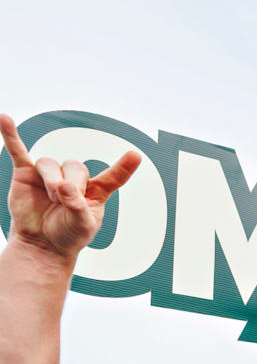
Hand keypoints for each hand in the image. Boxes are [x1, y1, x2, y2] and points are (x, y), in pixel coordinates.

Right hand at [1, 115, 141, 258]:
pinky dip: (11, 136)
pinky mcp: (26, 175)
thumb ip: (77, 206)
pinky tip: (5, 119)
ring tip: (52, 198)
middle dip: (70, 184)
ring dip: (51, 179)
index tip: (135, 156)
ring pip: (51, 163)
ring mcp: (50, 175)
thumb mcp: (82, 226)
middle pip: (75, 166)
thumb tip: (64, 186)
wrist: (41, 244)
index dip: (124, 167)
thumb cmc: (67, 236)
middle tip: (64, 201)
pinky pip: (19, 151)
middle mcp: (74, 179)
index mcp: (95, 192)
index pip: (113, 176)